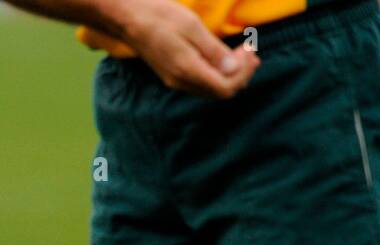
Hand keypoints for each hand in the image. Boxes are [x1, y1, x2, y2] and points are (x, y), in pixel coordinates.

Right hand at [116, 0, 259, 97]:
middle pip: (220, 92)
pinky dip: (217, 72)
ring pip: (211, 89)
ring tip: (240, 52)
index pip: (225, 87)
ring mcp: (175, 80)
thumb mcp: (192, 27)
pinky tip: (221, 56)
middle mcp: (181, 81)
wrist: (129, 19)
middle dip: (240, 73)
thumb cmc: (160, 17)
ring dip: (230, 73)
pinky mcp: (173, 75)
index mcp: (187, 70)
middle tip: (250, 50)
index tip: (249, 49)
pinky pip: (201, 82)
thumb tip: (233, 69)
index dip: (243, 73)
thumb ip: (213, 51)